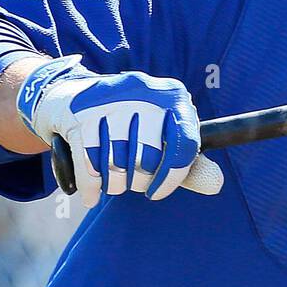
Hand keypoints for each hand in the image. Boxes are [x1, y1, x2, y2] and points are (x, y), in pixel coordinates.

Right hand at [17, 55, 223, 207]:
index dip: (173, 177)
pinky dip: (92, 187)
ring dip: (114, 184)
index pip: (185, 144)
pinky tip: (91, 195)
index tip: (157, 192)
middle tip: (130, 180)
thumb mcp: (161, 135)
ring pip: (117, 164)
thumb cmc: (128, 123)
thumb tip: (216, 185)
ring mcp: (110, 100)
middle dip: (138, 180)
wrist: (70, 96)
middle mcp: (145, 91)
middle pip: (148, 159)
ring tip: (112, 180)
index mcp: (173, 95)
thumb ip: (189, 163)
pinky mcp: (80, 114)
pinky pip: (89, 166)